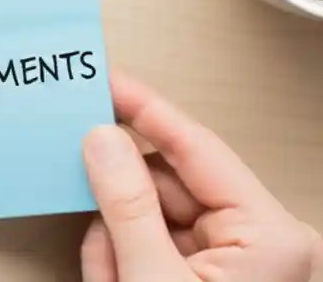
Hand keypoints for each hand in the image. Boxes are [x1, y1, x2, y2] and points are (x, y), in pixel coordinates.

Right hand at [81, 73, 322, 281]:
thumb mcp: (152, 279)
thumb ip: (128, 208)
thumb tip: (104, 141)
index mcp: (269, 235)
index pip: (197, 148)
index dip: (145, 110)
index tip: (107, 82)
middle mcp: (260, 241)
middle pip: (164, 187)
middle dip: (116, 207)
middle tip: (74, 193)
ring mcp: (236, 262)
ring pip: (150, 218)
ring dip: (113, 243)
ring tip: (110, 278)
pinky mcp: (210, 277)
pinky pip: (152, 245)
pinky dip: (121, 262)